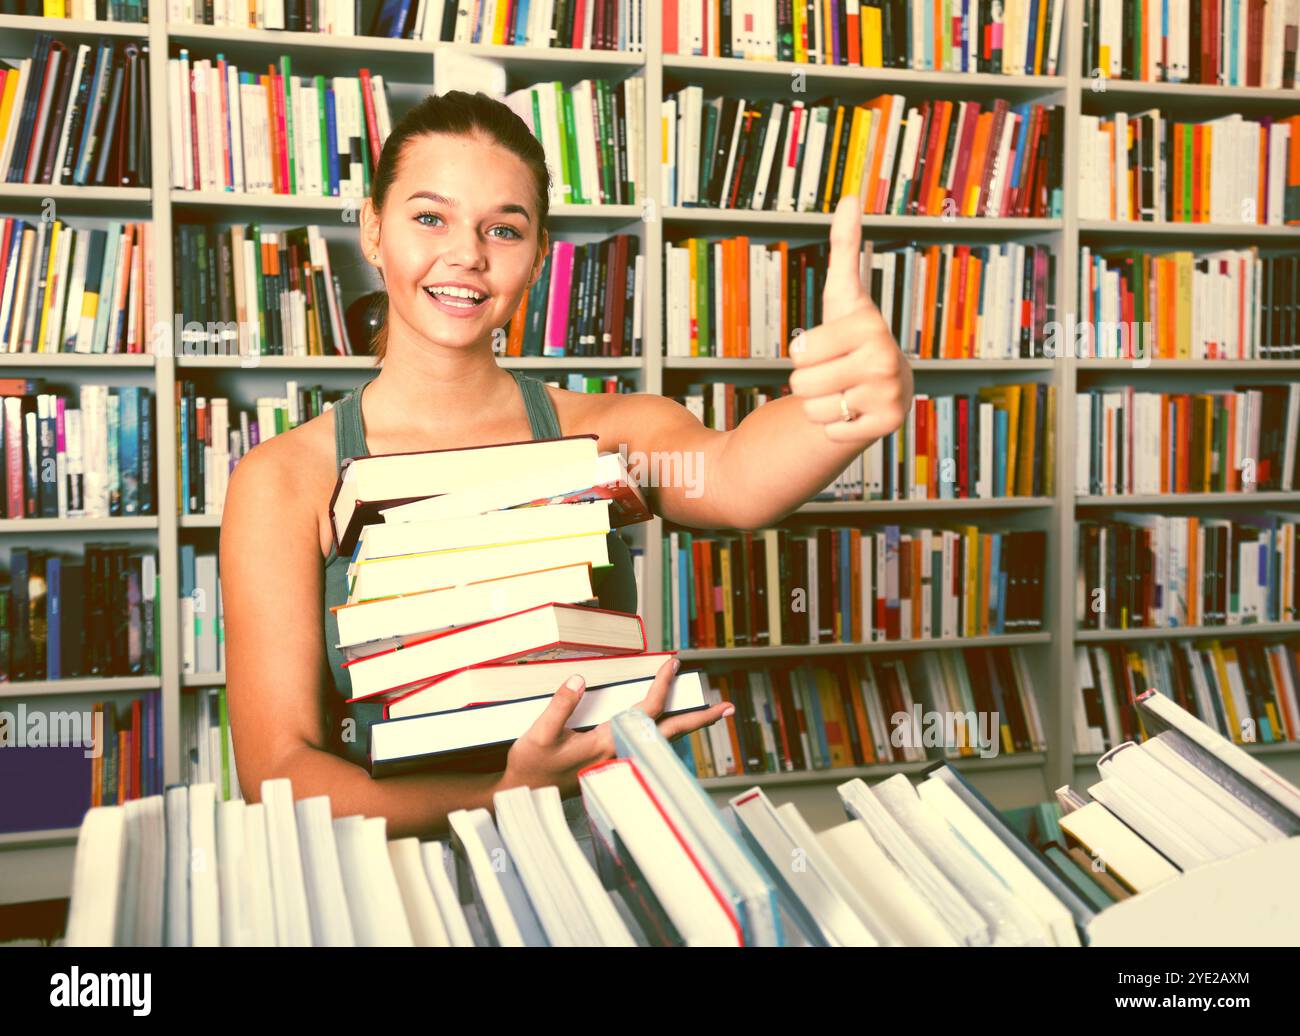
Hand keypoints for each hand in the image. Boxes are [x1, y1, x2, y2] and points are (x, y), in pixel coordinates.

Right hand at [496, 655, 734, 797]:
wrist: (523, 798)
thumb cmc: (530, 768)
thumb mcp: (538, 733)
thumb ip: (560, 705)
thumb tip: (580, 679)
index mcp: (607, 743)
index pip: (646, 710)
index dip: (662, 685)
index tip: (672, 663)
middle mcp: (621, 754)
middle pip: (670, 733)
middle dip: (700, 719)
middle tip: (726, 707)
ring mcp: (620, 762)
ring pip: (662, 741)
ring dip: (687, 725)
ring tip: (709, 714)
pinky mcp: (614, 765)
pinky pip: (649, 746)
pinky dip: (666, 733)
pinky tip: (669, 726)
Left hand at [787, 194, 912, 443]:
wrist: (882, 385)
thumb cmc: (852, 337)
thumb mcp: (843, 294)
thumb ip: (844, 247)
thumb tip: (850, 197)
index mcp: (870, 326)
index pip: (799, 351)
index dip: (803, 351)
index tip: (828, 346)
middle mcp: (885, 361)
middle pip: (801, 383)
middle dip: (808, 381)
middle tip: (834, 373)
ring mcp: (889, 397)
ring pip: (812, 410)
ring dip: (820, 405)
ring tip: (843, 391)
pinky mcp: (886, 427)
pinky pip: (829, 433)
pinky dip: (834, 427)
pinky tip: (854, 411)